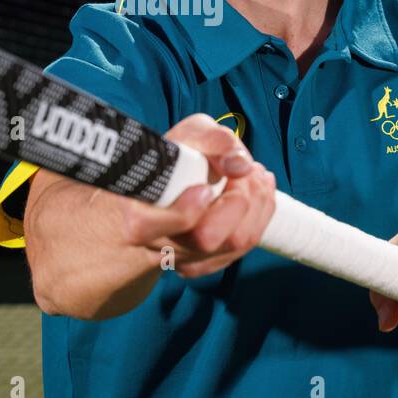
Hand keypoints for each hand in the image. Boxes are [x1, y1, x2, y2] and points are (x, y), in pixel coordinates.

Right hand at [118, 113, 276, 278]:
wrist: (177, 181)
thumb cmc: (178, 156)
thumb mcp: (189, 134)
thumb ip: (211, 140)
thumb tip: (240, 165)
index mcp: (135, 211)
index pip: (145, 227)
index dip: (181, 212)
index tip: (204, 187)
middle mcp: (155, 243)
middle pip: (205, 239)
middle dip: (238, 199)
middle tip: (245, 170)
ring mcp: (183, 258)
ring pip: (235, 243)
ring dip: (257, 202)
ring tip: (254, 173)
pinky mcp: (207, 263)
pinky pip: (246, 245)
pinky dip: (261, 213)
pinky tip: (257, 189)